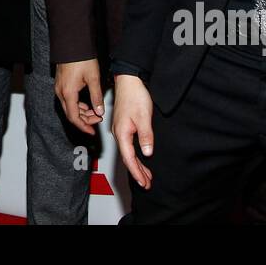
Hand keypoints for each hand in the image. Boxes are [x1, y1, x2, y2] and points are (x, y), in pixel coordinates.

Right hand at [54, 59, 103, 134]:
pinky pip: (67, 100)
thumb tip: (99, 111)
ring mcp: (59, 88)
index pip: (74, 117)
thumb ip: (96, 97)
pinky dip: (77, 105)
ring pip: (69, 107)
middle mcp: (61, 92)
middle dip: (84, 120)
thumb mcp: (93, 79)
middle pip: (70, 114)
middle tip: (97, 120)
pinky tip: (87, 104)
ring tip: (94, 112)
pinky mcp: (61, 84)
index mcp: (68, 93)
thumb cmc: (82, 58)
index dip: (83, 126)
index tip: (91, 131)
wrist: (72, 44)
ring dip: (81, 112)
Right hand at [112, 73, 154, 189]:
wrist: (129, 80)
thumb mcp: (143, 116)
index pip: (129, 158)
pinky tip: (141, 158)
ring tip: (146, 176)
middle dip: (137, 172)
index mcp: (121, 132)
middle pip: (127, 158)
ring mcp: (120, 129)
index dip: (136, 171)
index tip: (143, 182)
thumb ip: (145, 136)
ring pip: (128, 152)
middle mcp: (118, 133)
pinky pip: (128, 145)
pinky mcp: (123, 125)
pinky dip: (135, 155)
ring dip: (137, 165)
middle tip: (146, 184)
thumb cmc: (135, 95)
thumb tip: (146, 153)